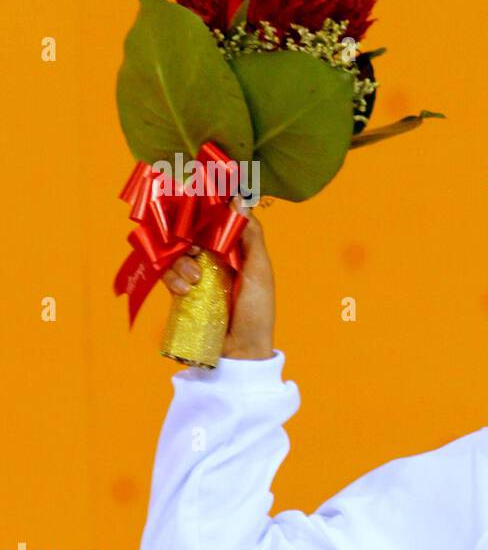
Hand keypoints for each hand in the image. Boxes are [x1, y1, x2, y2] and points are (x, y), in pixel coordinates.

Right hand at [160, 199, 275, 360]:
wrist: (240, 353)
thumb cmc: (257, 311)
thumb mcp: (259, 271)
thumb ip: (250, 235)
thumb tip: (240, 197)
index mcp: (235, 250)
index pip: (213, 221)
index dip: (201, 213)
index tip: (192, 205)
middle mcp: (214, 259)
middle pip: (188, 234)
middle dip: (186, 239)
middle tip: (193, 249)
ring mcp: (196, 275)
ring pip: (175, 254)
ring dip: (180, 263)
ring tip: (194, 280)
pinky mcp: (182, 291)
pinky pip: (166, 275)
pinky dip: (172, 280)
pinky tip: (184, 290)